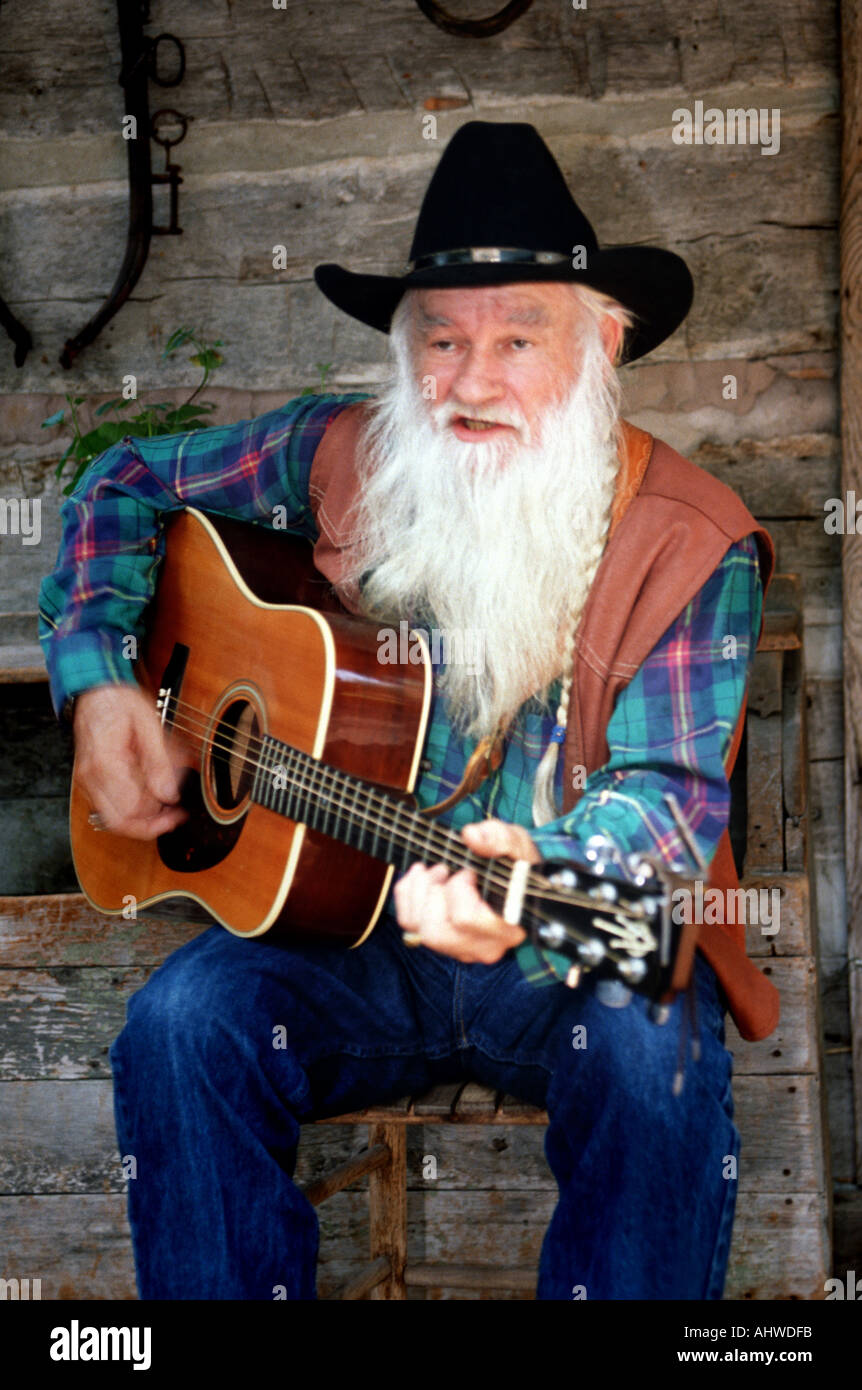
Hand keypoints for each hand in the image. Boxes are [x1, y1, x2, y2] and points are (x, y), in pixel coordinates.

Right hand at [73, 684, 189, 839]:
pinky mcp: (91, 782)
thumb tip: (169, 795)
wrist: (94, 692)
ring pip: (114, 819)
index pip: (131, 810)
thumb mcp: (148, 724)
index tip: (180, 811)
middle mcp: (91, 778)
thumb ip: (159, 761)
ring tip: (167, 802)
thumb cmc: (120, 702)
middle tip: (175, 815)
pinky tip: (151, 793)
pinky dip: (133, 806)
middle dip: (150, 825)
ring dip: (143, 817)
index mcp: (105, 763)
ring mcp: (87, 782)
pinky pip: (111, 806)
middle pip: (119, 823)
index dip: (158, 817)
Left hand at [392, 818, 540, 963]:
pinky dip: (408, 895)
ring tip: (436, 870)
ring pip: (420, 930)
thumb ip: (500, 838)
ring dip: (419, 892)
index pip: (466, 919)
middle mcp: (483, 947)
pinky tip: (422, 877)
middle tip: (445, 869)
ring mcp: (461, 948)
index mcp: (507, 928)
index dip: (458, 888)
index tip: (469, 870)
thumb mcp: (517, 844)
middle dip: (432, 892)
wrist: (515, 880)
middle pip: (436, 932)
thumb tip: (471, 835)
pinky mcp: (442, 941)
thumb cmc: (517, 865)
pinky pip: (409, 924)